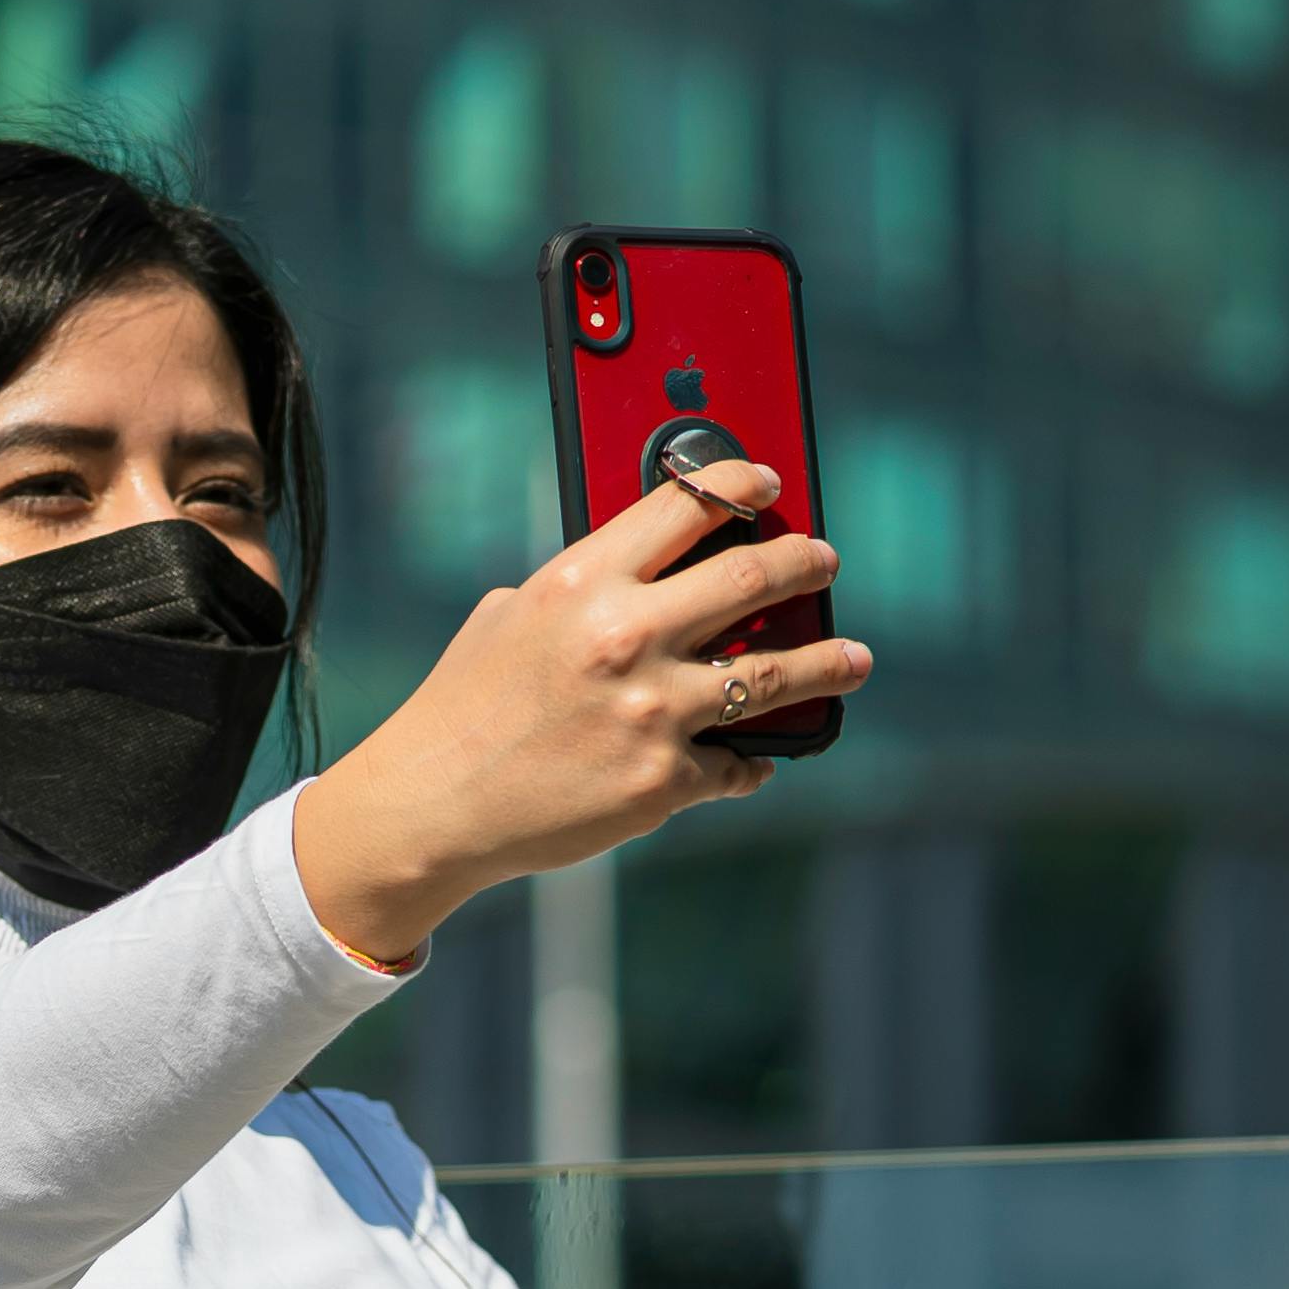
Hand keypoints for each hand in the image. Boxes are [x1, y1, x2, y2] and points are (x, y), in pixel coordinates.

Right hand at [292, 462, 872, 960]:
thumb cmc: (463, 707)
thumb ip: (583, 588)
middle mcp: (627, 637)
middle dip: (804, 563)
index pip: (687, 507)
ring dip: (828, 662)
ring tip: (854, 659)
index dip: (742, 485)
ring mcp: (654, 711)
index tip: (769, 483)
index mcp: (585, 582)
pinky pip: (736, 763)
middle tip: (823, 561)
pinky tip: (758, 757)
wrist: (434, 805)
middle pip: (753, 579)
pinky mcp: (665, 780)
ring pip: (774, 674)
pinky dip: (751, 759)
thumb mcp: (510, 616)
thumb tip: (648, 575)